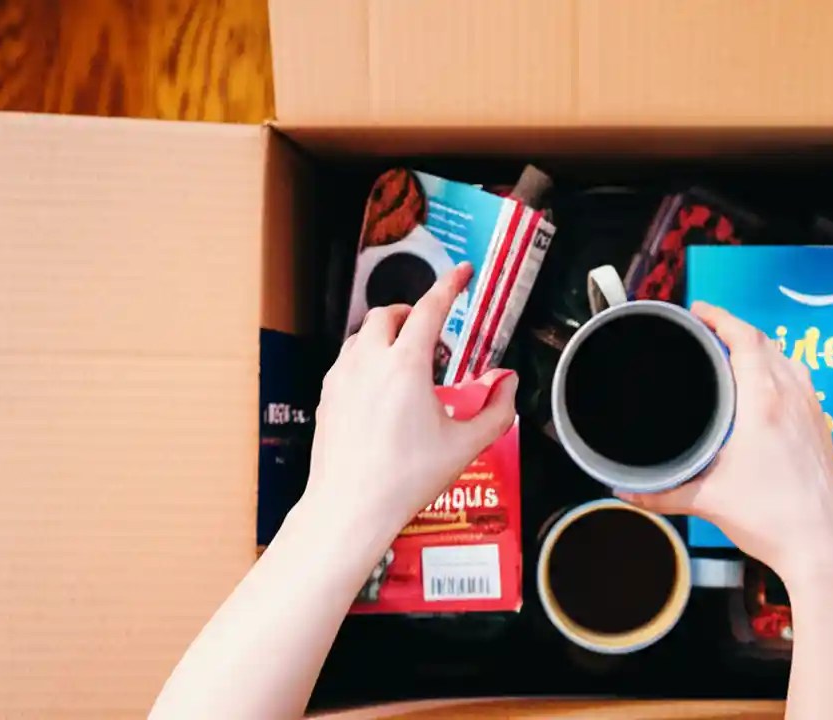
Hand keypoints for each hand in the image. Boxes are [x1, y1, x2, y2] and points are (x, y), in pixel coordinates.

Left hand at [303, 262, 517, 540]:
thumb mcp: (465, 445)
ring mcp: (342, 378)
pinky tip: (379, 389)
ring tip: (405, 360)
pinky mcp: (326, 397)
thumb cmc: (405, 478)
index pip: (430, 308)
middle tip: (429, 329)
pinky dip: (365, 361)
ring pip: (362, 337)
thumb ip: (495, 410)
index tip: (461, 273)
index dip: (449, 286)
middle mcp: (369, 362)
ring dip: (385, 336)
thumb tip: (507, 386)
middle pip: (387, 315)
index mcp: (406, 365)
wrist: (351, 506)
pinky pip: (346, 363)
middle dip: (410, 313)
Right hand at [617, 302, 832, 593]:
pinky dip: (780, 372)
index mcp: (763, 402)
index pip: (745, 339)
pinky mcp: (823, 431)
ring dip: (761, 349)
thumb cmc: (774, 520)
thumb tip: (625, 490)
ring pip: (788, 362)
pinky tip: (766, 393)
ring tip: (733, 356)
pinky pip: (801, 384)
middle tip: (706, 332)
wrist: (825, 548)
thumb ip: (660, 494)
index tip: (698, 310)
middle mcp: (793, 399)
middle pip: (766, 344)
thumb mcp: (708, 501)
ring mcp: (813, 413)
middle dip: (735, 331)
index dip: (720, 317)